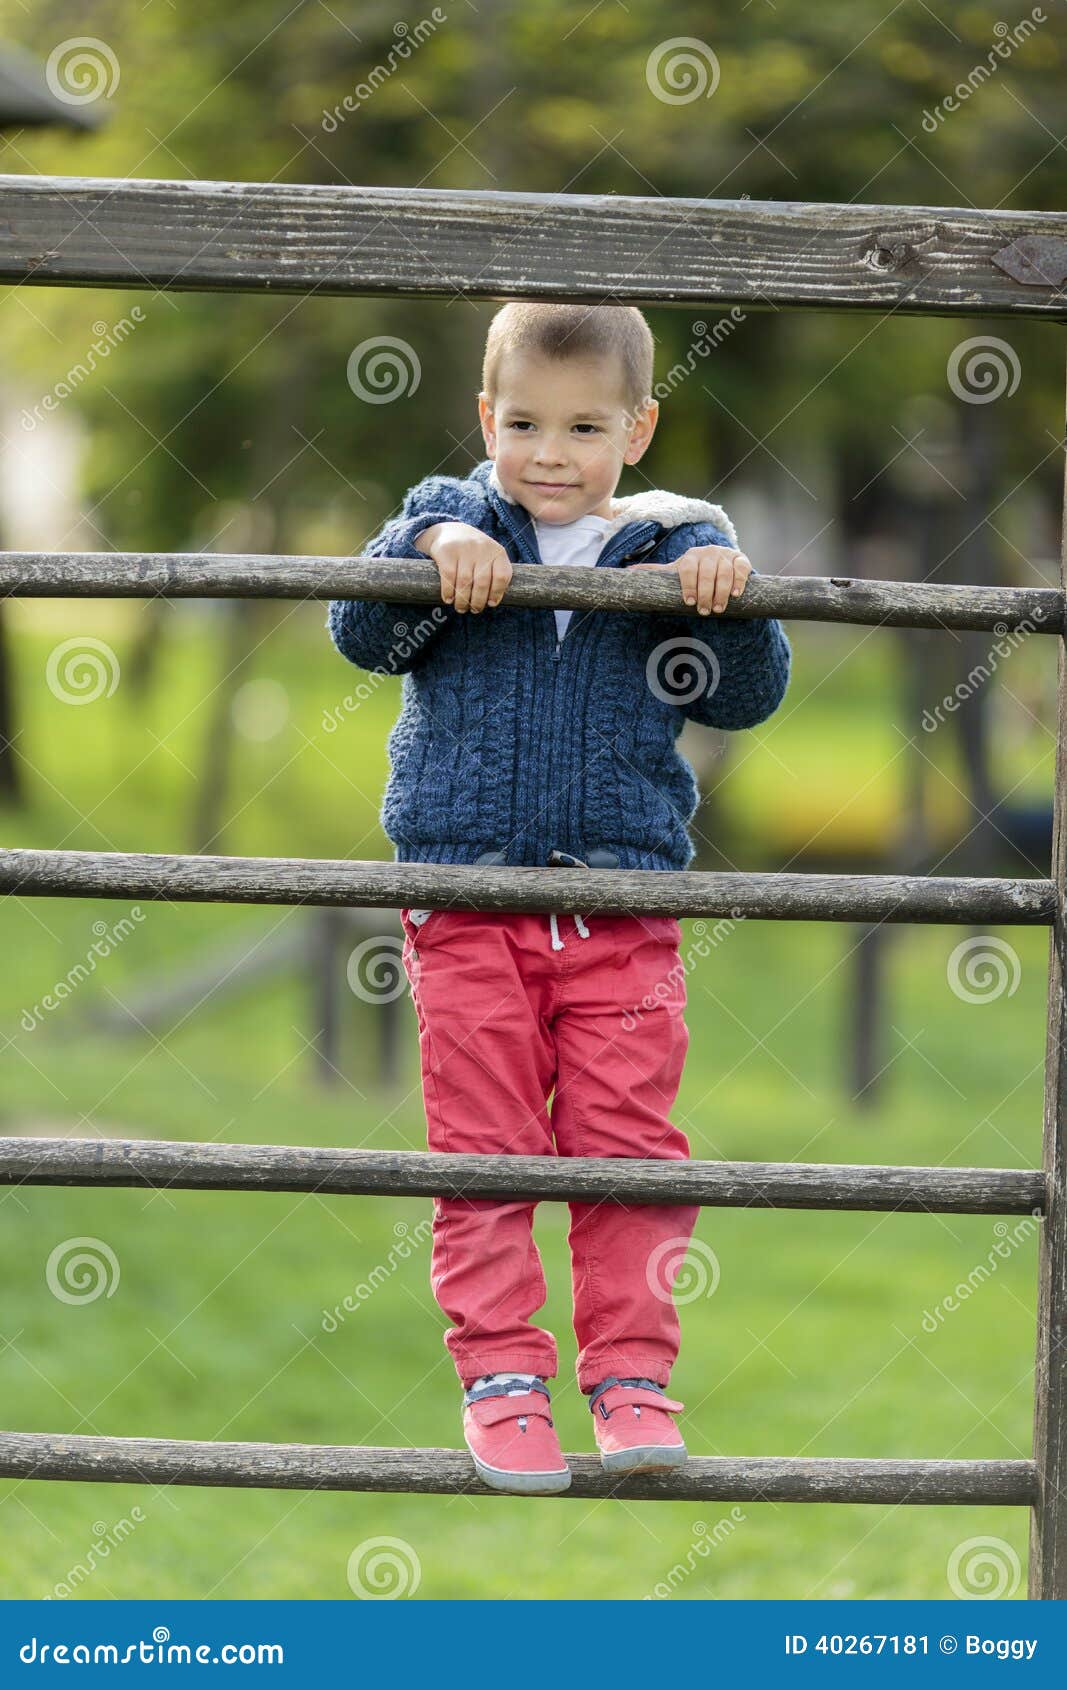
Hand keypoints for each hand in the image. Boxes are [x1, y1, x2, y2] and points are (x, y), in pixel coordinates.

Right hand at [414, 522, 512, 612]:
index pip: (502, 576)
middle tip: (474, 610)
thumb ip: (494, 574)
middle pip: (482, 582)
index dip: (497, 593)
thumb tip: (492, 603)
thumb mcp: (489, 557)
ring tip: (461, 608)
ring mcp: (464, 548)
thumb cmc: (474, 553)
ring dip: (463, 600)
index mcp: (497, 552)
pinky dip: (448, 592)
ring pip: (465, 582)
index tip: (491, 604)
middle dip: (478, 601)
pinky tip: (448, 599)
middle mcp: (482, 548)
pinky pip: (449, 577)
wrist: (450, 531)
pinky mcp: (446, 551)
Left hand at [629, 545, 752, 614]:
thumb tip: (627, 572)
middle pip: (707, 573)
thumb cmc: (695, 572)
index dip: (688, 586)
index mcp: (691, 555)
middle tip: (705, 611)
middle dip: (706, 593)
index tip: (688, 602)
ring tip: (718, 608)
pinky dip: (739, 581)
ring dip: (721, 592)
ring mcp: (725, 555)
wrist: (720, 562)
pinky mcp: (741, 559)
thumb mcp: (675, 571)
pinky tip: (735, 595)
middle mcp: (708, 552)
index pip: (688, 569)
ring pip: (724, 572)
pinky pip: (742, 568)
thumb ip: (656, 572)